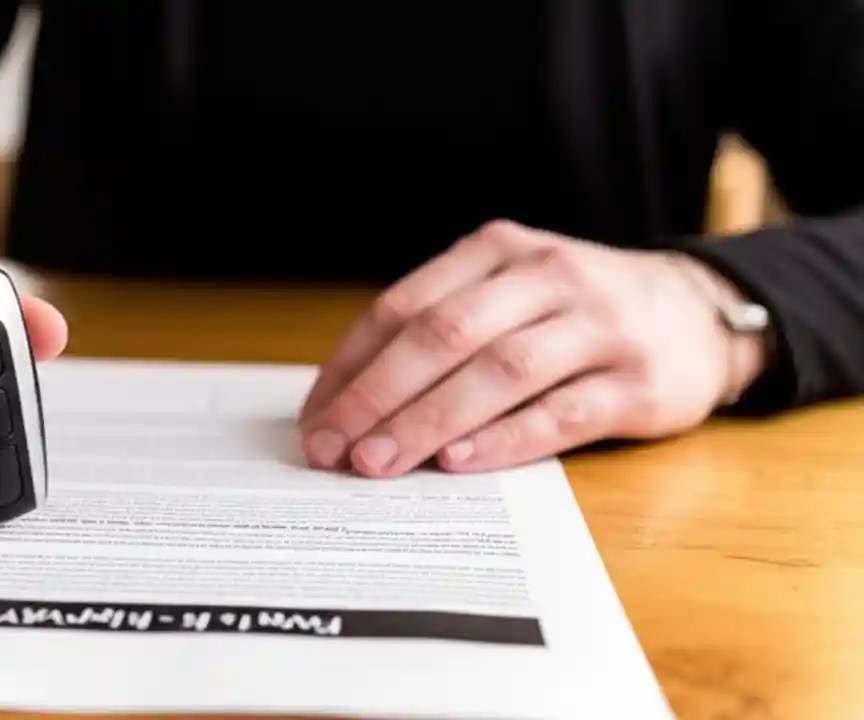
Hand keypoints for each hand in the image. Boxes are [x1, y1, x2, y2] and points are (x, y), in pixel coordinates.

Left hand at [297, 220, 765, 475]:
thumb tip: (351, 399)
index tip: (316, 418)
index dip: (351, 366)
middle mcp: (546, 277)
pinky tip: (460, 462)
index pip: (404, 306)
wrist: (698, 312)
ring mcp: (597, 327)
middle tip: (334, 448)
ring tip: (380, 462)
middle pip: (444, 335)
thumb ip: (442, 328)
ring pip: (498, 372)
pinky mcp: (639, 382)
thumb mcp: (510, 290)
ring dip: (430, 421)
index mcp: (499, 250)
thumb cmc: (576, 310)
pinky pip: (562, 413)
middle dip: (378, 395)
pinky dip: (506, 439)